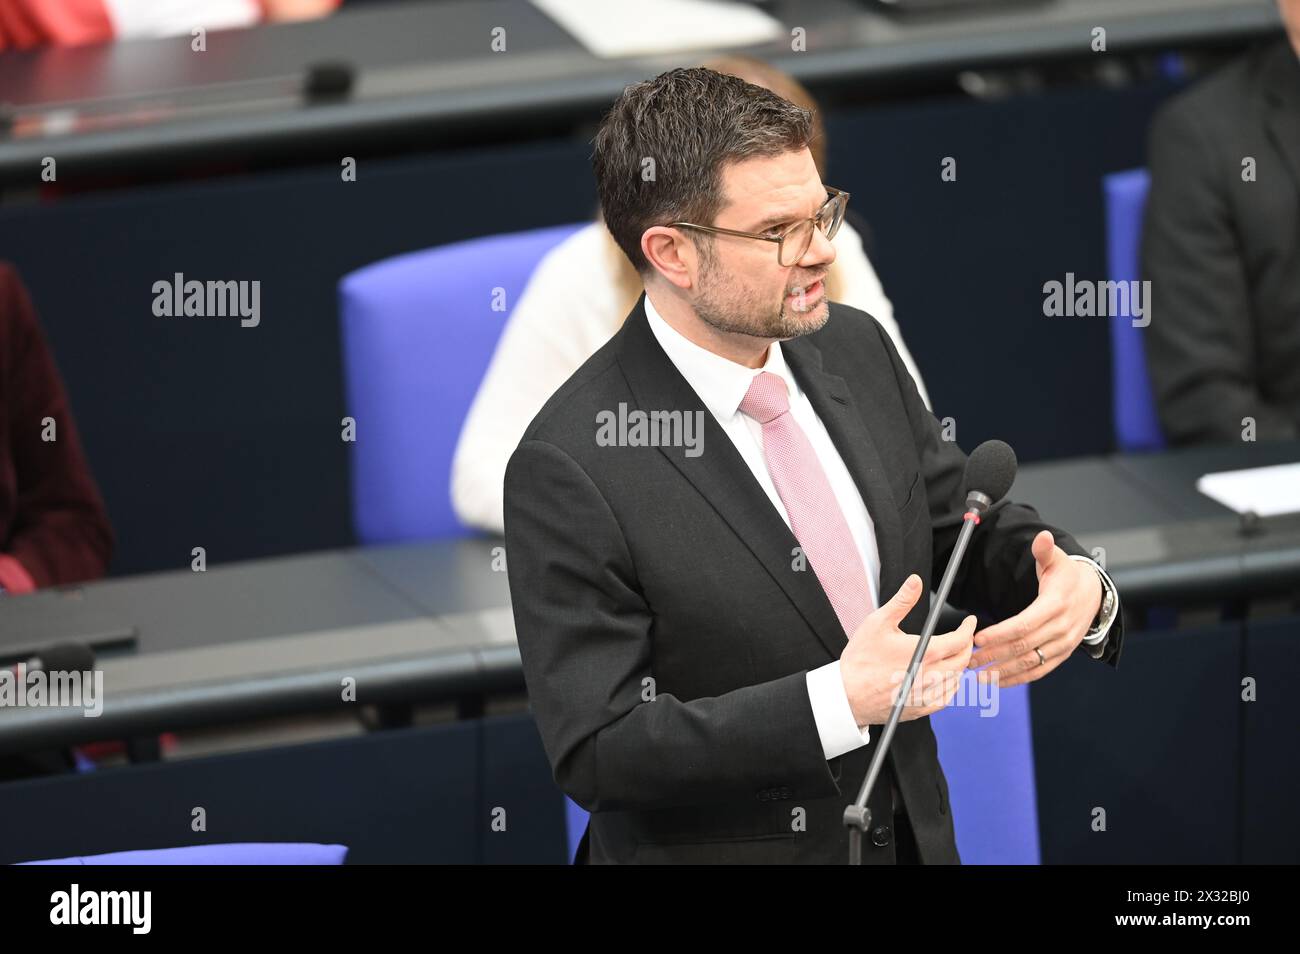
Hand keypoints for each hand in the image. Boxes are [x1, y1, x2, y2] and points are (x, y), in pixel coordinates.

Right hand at [840, 574, 976, 726]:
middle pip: (963, 660)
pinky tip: (945, 679)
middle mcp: (932, 675)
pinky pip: (946, 698)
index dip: (968, 628)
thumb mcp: (878, 622)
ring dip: (959, 666)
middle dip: (967, 645)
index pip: (961, 640)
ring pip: (957, 679)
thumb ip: (902, 601)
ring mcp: (927, 694)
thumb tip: (915, 582)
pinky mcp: (921, 708)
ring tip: (954, 656)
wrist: (848, 694)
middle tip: (964, 637)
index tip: (969, 622)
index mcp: (926, 652)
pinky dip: (951, 686)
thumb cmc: (861, 659)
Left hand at [967, 530, 1101, 687]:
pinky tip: (998, 681)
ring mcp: (1063, 644)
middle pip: (1023, 646)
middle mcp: (1061, 628)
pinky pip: (1039, 670)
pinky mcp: (1061, 655)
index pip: (1025, 624)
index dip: (1000, 633)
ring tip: (978, 676)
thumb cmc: (1067, 575)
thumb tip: (1043, 536)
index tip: (978, 639)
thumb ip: (1045, 550)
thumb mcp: (1057, 559)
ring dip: (1003, 672)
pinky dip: (1018, 678)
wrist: (1094, 594)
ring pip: (1030, 662)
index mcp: (1056, 605)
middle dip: (994, 655)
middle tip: (969, 660)